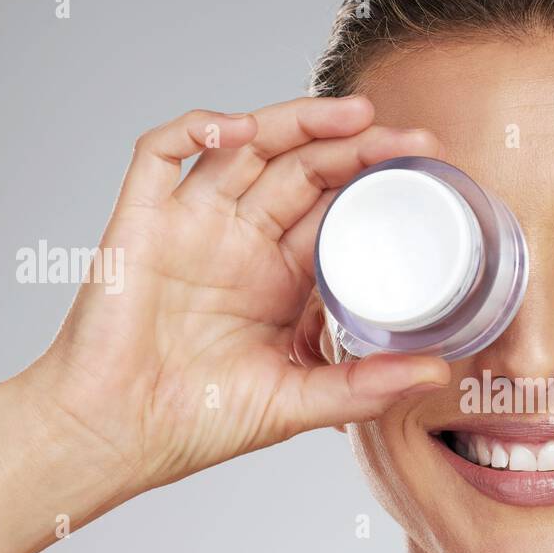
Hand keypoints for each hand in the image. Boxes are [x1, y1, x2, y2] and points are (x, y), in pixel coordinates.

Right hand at [17, 95, 449, 499]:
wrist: (114, 438)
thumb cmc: (196, 423)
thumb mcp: (296, 404)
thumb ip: (363, 387)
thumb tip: (438, 375)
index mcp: (279, 276)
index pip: (335, 208)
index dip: (377, 182)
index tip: (427, 169)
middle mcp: (239, 241)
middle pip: (302, 168)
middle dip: (355, 147)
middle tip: (408, 138)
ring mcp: (191, 226)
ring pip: (246, 147)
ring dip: (295, 122)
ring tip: (353, 114)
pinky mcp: (140, 222)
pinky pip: (160, 154)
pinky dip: (196, 130)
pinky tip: (239, 130)